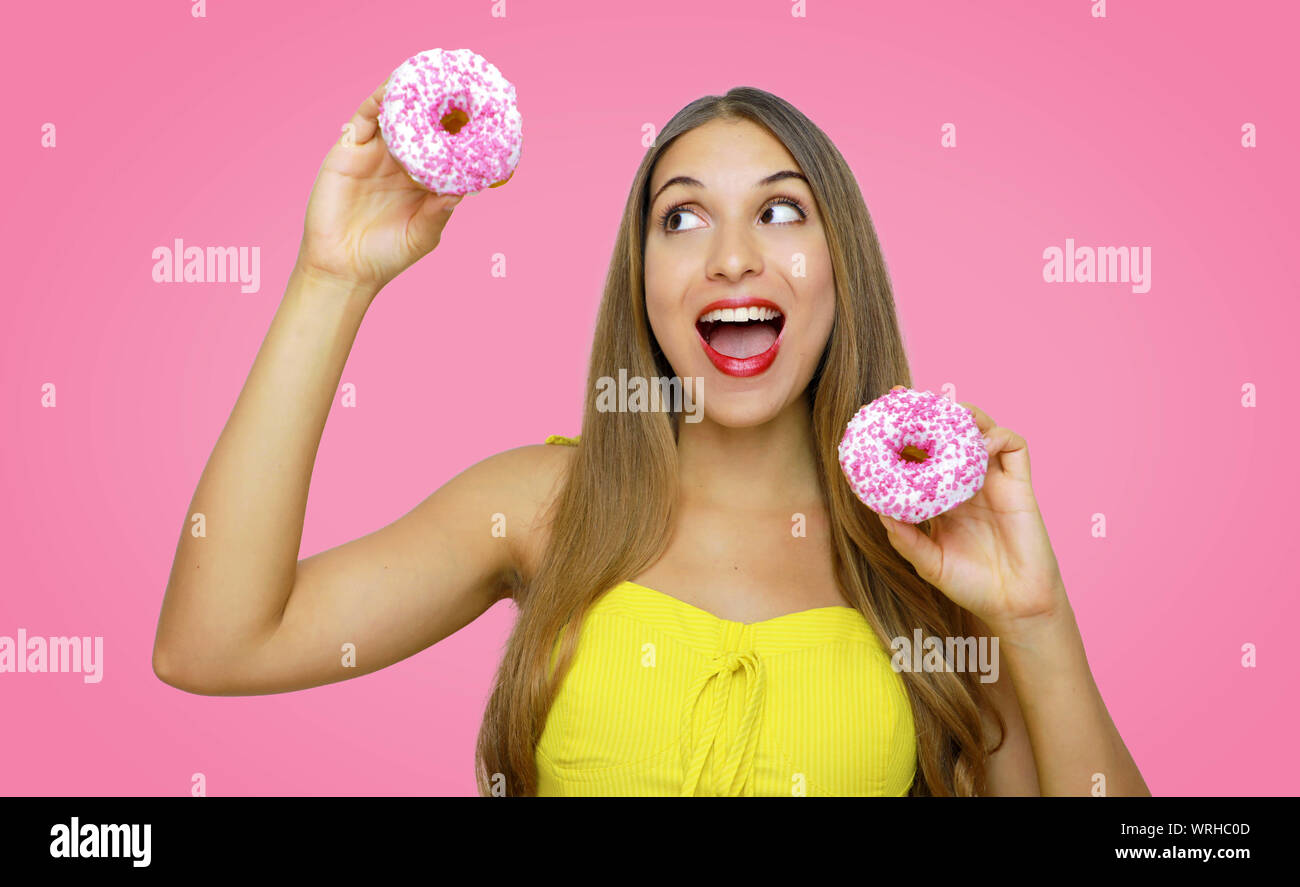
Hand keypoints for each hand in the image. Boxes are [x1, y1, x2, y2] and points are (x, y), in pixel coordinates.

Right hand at [296, 78, 465, 292]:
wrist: (342, 268)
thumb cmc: (386, 256)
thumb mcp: (422, 236)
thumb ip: (439, 212)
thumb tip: (461, 192)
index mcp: (422, 181)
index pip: (445, 147)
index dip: (460, 130)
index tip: (482, 114)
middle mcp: (400, 163)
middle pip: (422, 124)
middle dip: (438, 104)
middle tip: (460, 83)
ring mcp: (374, 154)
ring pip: (394, 114)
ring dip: (409, 94)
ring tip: (428, 75)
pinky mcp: (349, 151)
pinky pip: (365, 119)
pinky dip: (379, 100)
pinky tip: (394, 88)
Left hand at [875, 386, 1067, 634]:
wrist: (1014, 606)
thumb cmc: (971, 585)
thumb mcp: (928, 562)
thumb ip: (905, 539)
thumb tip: (879, 512)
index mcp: (941, 497)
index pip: (920, 455)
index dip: (903, 435)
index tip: (880, 416)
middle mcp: (966, 483)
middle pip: (949, 435)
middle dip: (930, 413)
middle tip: (906, 399)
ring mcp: (994, 482)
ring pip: (981, 430)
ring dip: (964, 416)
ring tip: (944, 414)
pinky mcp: (1020, 486)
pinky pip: (1014, 447)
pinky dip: (997, 436)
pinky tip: (980, 443)